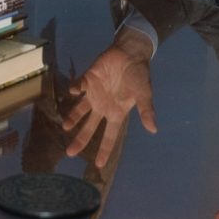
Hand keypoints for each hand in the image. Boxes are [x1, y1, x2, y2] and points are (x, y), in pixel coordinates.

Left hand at [61, 27, 157, 166]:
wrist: (131, 54)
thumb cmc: (139, 75)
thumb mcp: (144, 94)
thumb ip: (146, 111)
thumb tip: (154, 130)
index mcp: (116, 113)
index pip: (109, 136)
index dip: (104, 149)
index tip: (98, 165)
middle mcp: (103, 107)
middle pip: (89, 127)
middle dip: (81, 140)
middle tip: (70, 153)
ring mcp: (94, 94)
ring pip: (80, 111)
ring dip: (72, 118)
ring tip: (65, 127)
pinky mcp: (87, 80)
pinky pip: (78, 87)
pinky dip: (75, 89)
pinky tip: (73, 91)